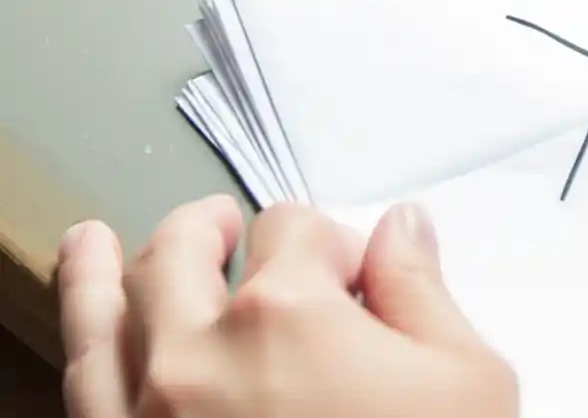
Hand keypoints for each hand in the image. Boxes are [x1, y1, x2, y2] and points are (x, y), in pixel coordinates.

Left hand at [57, 196, 515, 417]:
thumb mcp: (466, 381)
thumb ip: (423, 290)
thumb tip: (404, 229)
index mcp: (287, 313)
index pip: (294, 227)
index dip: (330, 243)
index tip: (351, 274)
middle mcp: (200, 351)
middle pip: (187, 248)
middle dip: (217, 230)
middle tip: (232, 234)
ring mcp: (147, 409)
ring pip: (110, 302)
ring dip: (113, 260)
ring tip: (104, 241)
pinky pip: (80, 375)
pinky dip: (80, 321)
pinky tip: (83, 294)